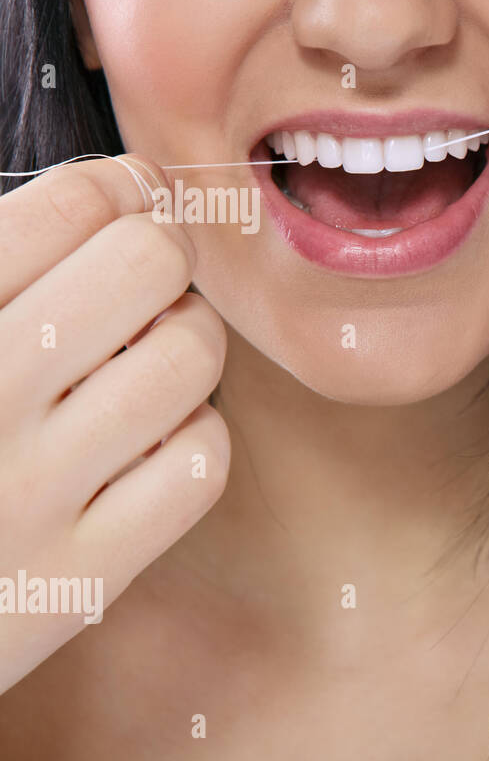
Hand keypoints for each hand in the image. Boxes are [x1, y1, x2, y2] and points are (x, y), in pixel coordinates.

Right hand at [0, 156, 228, 693]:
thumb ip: (4, 269)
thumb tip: (103, 191)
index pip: (67, 207)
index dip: (118, 185)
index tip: (128, 194)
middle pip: (148, 264)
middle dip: (163, 250)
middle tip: (150, 269)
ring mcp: (32, 493)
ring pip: (189, 358)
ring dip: (187, 339)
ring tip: (152, 350)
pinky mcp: (80, 575)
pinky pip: (198, 464)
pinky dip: (193, 437)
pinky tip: (154, 434)